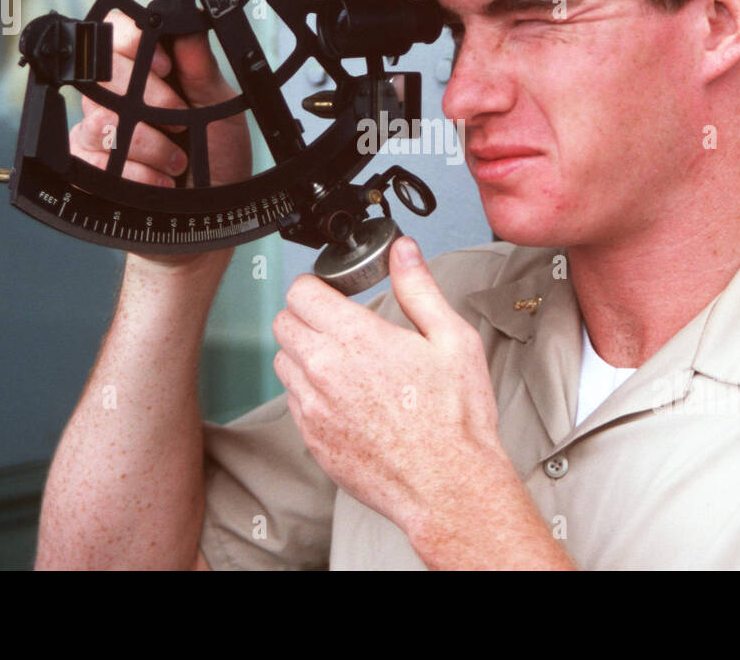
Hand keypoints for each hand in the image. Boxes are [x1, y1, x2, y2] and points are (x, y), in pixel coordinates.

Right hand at [69, 10, 251, 268]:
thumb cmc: (217, 163)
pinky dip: (139, 174)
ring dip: (151, 145)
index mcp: (149, 72)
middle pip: (104, 72)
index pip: (117, 32)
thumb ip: (202, 68)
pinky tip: (161, 183)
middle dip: (152, 100)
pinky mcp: (86, 167)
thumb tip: (188, 26)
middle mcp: (116, 96)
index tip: (166, 67)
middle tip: (181, 123)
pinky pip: (97, 160)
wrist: (210, 218)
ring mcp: (97, 131)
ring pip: (102, 119)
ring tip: (179, 162)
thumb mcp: (223, 110)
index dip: (132, 41)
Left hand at [271, 236, 506, 531]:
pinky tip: (346, 397)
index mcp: (357, 339)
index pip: (301, 292)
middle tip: (338, 324)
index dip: (318, 287)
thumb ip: (419, 288)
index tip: (336, 294)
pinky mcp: (312, 439)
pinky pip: (294, 401)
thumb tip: (402, 252)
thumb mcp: (452, 339)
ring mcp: (313, 408)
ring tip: (344, 363)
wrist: (448, 486)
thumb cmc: (456, 418)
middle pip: (283, 322)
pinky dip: (310, 392)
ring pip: (283, 362)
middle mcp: (325, 371)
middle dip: (307, 315)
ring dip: (305, 354)